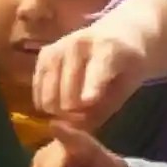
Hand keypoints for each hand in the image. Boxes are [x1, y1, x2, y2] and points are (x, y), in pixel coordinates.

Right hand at [33, 24, 147, 128]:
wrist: (117, 36)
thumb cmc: (127, 65)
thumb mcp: (129, 85)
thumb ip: (106, 108)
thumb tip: (78, 130)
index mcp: (108, 48)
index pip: (98, 69)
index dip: (92, 86)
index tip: (88, 101)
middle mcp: (79, 43)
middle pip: (69, 87)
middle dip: (74, 111)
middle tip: (83, 118)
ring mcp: (58, 47)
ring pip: (49, 90)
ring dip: (58, 109)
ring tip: (72, 113)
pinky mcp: (44, 54)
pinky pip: (38, 86)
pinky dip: (46, 101)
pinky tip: (57, 107)